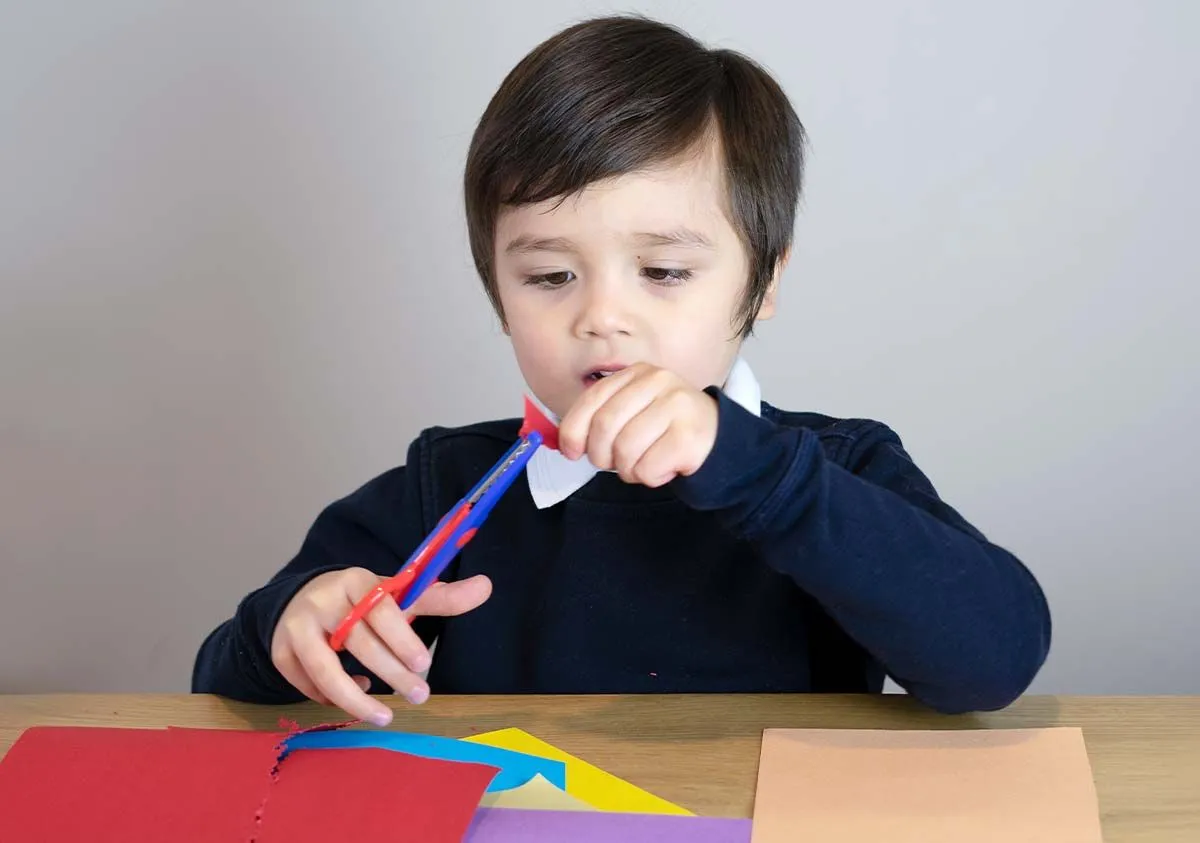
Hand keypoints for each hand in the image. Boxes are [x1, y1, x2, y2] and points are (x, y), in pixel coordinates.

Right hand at [270, 567, 490, 724]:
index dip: (402, 637)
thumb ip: (439, 596)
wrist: (303, 599)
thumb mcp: (396, 595)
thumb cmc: (362, 602)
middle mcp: (324, 601)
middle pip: (358, 642)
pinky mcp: (281, 652)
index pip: (379, 607)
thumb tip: (486, 586)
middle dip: (392, 673)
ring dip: (355, 700)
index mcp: (357, 581)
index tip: (424, 663)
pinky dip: (332, 697)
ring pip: (325, 669)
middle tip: (420, 696)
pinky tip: (357, 695)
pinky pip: (308, 683)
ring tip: (385, 717)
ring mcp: (298, 627)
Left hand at [558, 363, 717, 486]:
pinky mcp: (689, 436)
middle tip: (615, 463)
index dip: (574, 430)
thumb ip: (601, 420)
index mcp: (637, 373)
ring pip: (625, 450)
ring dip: (628, 469)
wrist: (718, 439)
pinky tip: (664, 467)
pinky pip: (647, 468)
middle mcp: (658, 382)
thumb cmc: (666, 430)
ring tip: (644, 464)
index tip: (572, 451)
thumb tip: (567, 444)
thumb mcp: (633, 413)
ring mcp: (677, 406)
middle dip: (602, 455)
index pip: (592, 400)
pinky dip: (649, 477)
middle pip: (605, 426)